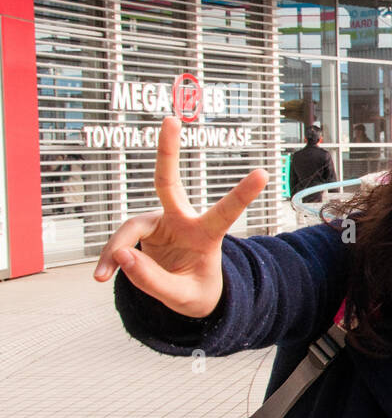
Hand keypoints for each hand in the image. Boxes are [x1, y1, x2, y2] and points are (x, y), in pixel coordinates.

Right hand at [92, 115, 267, 317]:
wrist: (187, 296)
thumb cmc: (197, 294)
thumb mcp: (182, 298)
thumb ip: (153, 281)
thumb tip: (121, 254)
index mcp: (206, 236)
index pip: (225, 212)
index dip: (242, 194)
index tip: (262, 173)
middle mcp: (182, 222)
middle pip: (169, 183)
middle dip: (167, 151)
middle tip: (171, 119)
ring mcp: (160, 223)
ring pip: (130, 228)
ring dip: (116, 251)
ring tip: (102, 276)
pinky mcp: (142, 231)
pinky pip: (120, 243)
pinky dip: (110, 260)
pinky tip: (102, 276)